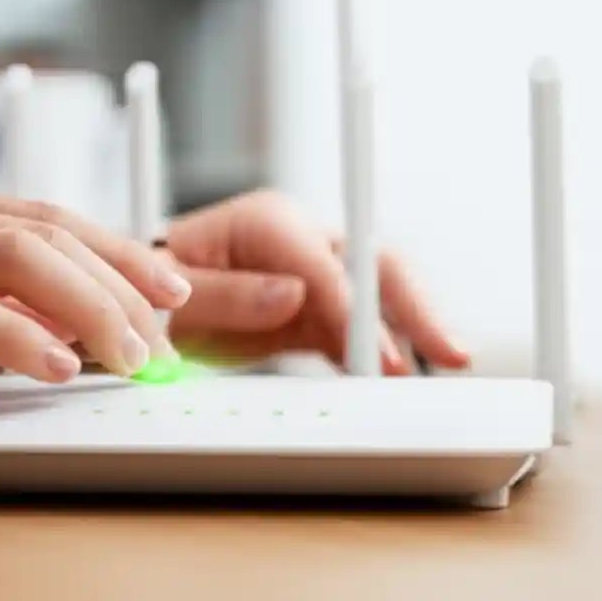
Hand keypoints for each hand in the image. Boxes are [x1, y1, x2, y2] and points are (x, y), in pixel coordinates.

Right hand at [0, 179, 190, 431]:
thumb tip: (62, 332)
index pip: (45, 215)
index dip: (118, 251)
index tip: (168, 293)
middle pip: (46, 227)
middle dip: (122, 279)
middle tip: (165, 335)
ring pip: (17, 255)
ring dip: (89, 306)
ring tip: (129, 355)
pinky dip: (17, 335)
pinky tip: (56, 367)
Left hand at [163, 190, 468, 374]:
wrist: (152, 299)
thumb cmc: (155, 286)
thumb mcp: (175, 290)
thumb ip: (225, 293)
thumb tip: (291, 297)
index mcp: (268, 222)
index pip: (324, 265)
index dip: (354, 309)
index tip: (375, 353)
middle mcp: (303, 241)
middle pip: (375, 266)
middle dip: (415, 307)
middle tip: (449, 352)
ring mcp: (318, 276)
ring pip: (381, 297)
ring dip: (415, 331)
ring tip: (448, 363)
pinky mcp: (321, 312)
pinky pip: (362, 331)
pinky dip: (385, 353)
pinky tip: (402, 378)